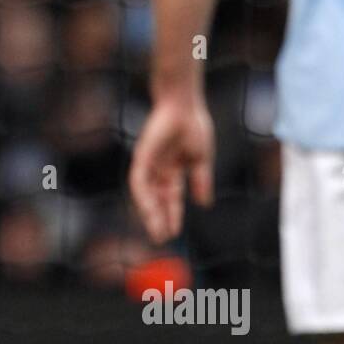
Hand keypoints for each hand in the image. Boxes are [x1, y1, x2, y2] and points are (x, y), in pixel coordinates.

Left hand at [129, 95, 214, 242]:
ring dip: (150, 213)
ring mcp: (149, 163)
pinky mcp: (142, 156)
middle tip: (161, 239)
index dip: (173, 214)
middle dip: (159, 219)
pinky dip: (143, 196)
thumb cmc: (193, 124)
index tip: (175, 233)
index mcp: (173, 169)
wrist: (185, 104)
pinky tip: (149, 210)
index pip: (172, 197)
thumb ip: (201, 180)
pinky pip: (139, 181)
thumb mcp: (201, 158)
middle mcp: (159, 169)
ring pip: (146, 194)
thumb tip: (204, 204)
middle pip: (157, 199)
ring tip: (156, 231)